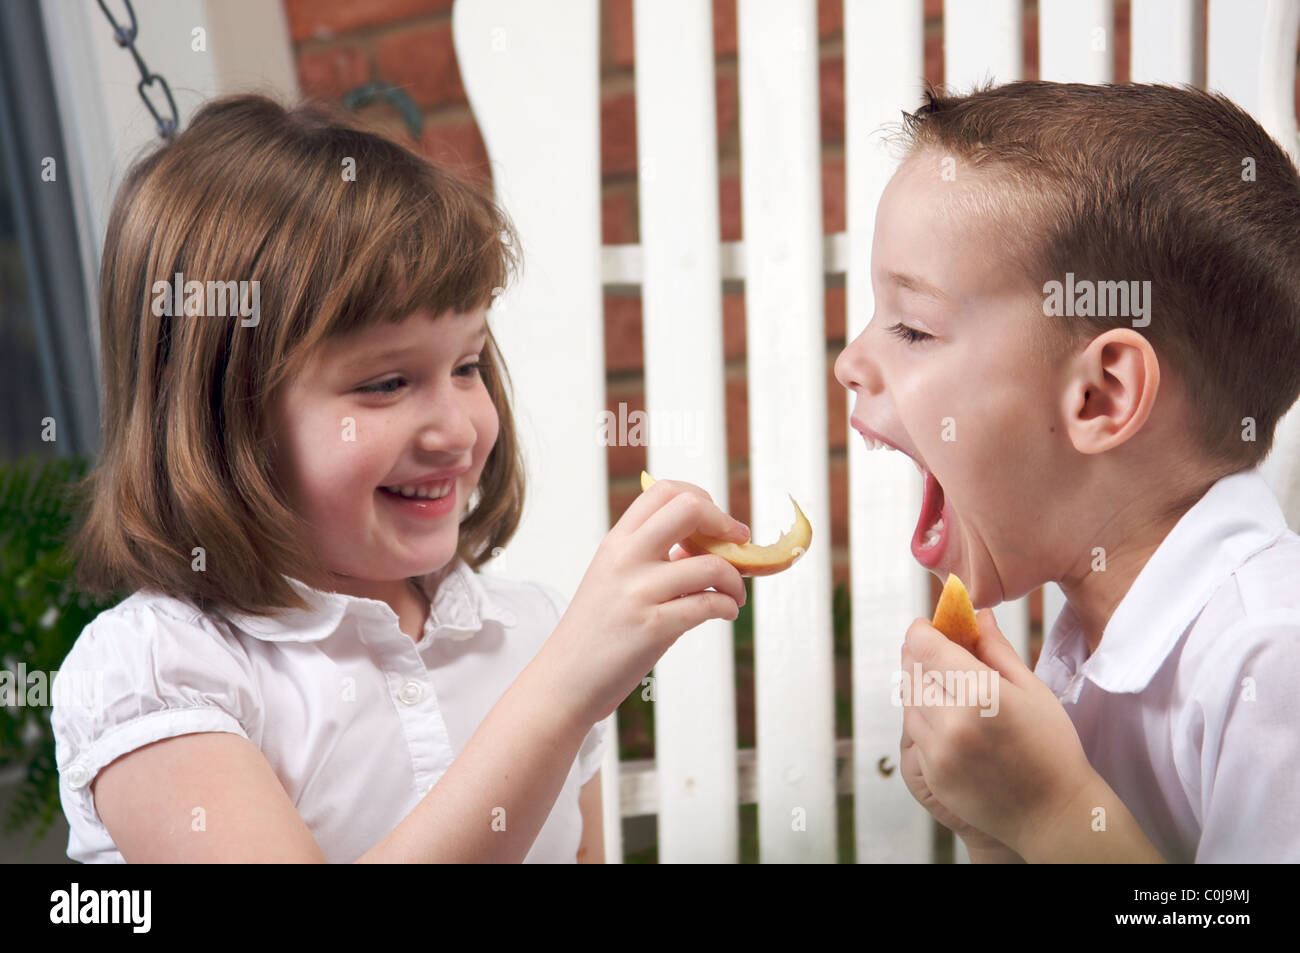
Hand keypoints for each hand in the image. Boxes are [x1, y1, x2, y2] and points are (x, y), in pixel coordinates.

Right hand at [542, 477, 749, 725]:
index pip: (663, 491)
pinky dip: (728, 606)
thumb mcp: (613, 578)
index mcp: (616, 542)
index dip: (701, 499)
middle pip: (690, 508)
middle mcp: (625, 558)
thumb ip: (650, 556)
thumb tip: (704, 541)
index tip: (717, 524)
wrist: (564, 681)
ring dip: (736, 579)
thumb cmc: (595, 631)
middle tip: (738, 545)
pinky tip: (726, 613)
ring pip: (712, 564)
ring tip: (734, 594)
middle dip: (726, 523)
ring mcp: (639, 592)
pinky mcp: (654, 627)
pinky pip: (709, 604)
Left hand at [898, 607, 1095, 856]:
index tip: (926, 625)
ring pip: (908, 702)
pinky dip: (921, 716)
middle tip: (931, 647)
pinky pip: (914, 733)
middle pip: (912, 672)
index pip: (927, 647)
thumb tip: (977, 616)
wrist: (1055, 813)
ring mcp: (937, 752)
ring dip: (917, 684)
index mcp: (980, 694)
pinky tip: (942, 713)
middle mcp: (951, 722)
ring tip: (938, 679)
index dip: (921, 630)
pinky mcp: (931, 774)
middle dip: (917, 654)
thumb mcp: (1031, 689)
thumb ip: (996, 650)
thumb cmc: (1052, 748)